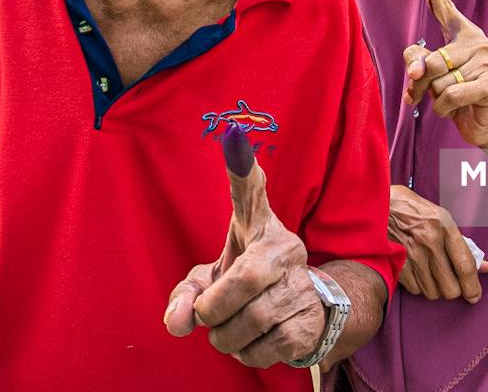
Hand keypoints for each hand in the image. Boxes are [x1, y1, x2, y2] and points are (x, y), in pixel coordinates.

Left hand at [165, 126, 325, 368]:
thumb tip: (175, 323)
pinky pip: (265, 348)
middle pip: (242, 279)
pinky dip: (247, 353)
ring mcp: (303, 285)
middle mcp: (286, 250)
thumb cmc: (251, 285)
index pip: (250, 191)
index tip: (234, 135)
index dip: (242, 167)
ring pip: (249, 321)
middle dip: (214, 307)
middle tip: (209, 315)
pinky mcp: (312, 323)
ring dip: (226, 337)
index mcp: (261, 228)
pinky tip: (252, 341)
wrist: (311, 313)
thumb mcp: (216, 276)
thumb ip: (187, 293)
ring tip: (228, 331)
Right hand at [389, 185, 487, 302]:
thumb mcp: (440, 217)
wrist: (375, 204)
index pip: (465, 266)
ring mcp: (411, 255)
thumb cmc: (410, 209)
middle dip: (453, 289)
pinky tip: (416, 272)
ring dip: (435, 288)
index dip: (473, 286)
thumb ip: (461, 244)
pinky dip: (418, 285)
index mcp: (443, 226)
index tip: (474, 296)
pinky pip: (415, 290)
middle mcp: (429, 242)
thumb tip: (484, 267)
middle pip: (450, 288)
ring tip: (431, 273)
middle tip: (450, 282)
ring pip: (433, 292)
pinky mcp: (396, 264)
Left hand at [402, 0, 487, 149]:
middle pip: (429, 60)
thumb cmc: (454, 95)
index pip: (444, 8)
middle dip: (420, 83)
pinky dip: (444, 108)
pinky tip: (455, 109)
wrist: (484, 125)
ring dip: (434, 98)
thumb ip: (416, 63)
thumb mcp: (428, 76)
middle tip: (422, 94)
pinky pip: (450, 94)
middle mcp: (479, 43)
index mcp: (463, 35)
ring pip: (438, 80)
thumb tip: (417, 69)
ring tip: (449, 100)